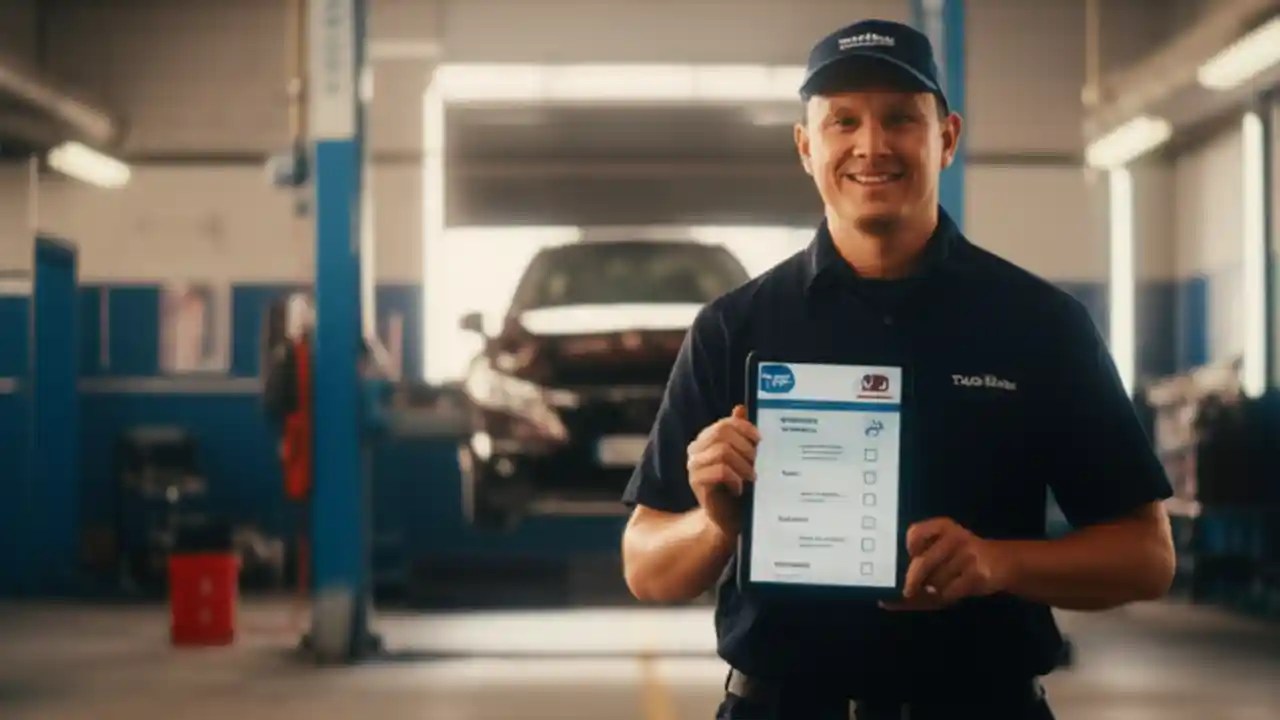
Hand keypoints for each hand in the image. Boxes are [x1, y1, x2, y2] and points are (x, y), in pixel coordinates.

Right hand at [686, 405, 759, 535]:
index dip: (745, 428)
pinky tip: (739, 488)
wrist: (727, 518)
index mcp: (705, 440)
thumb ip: (739, 434)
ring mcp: (694, 465)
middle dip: (745, 447)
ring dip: (743, 464)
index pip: (724, 423)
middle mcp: (695, 450)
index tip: (760, 440)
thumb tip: (740, 408)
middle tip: (756, 463)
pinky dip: (735, 478)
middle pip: (722, 433)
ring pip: (722, 450)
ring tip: (751, 477)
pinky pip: (720, 470)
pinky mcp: (696, 482)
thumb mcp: (742, 457)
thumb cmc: (736, 486)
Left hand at [880, 517, 1013, 611]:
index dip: (908, 549)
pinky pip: (950, 591)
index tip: (910, 558)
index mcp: (943, 526)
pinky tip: (956, 590)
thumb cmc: (963, 559)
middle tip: (909, 591)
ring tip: (943, 585)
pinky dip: (948, 595)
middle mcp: (955, 536)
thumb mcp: (944, 553)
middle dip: (912, 581)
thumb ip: (918, 567)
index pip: (915, 532)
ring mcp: (968, 554)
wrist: (1005, 562)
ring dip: (934, 590)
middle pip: (922, 562)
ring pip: (936, 581)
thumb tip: (885, 600)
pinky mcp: (978, 573)